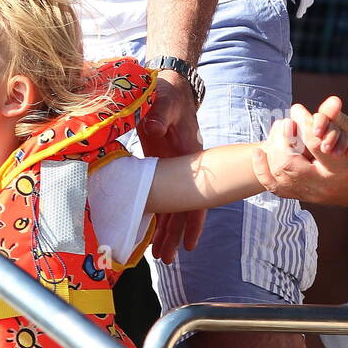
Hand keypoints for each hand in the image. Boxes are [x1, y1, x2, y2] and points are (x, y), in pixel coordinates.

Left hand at [137, 74, 204, 262]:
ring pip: (172, 206)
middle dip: (175, 235)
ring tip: (160, 256)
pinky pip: (161, 195)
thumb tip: (150, 125)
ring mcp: (173, 169)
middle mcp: (185, 168)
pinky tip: (149, 229)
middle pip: (184, 208)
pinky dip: (157, 213)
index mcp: (190, 155)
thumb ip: (159, 113)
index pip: (197, 195)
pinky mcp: (160, 167)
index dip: (194, 221)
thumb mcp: (165, 101)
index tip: (191, 244)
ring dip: (166, 230)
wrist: (169, 87)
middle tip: (166, 260)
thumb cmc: (169, 94)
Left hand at [253, 96, 347, 207]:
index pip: (314, 144)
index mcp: (341, 169)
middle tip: (288, 122)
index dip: (302, 123)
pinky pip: (274, 187)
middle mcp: (322, 185)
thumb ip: (338, 119)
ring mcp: (309, 194)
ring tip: (281, 131)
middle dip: (282, 137)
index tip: (297, 108)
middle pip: (288, 163)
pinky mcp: (300, 196)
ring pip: (278, 174)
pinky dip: (262, 169)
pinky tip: (259, 152)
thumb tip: (331, 101)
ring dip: (273, 148)